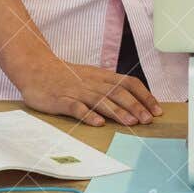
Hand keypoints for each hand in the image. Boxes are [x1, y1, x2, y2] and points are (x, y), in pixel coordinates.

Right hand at [12, 52, 161, 127]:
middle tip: (148, 120)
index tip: (157, 110)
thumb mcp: (92, 77)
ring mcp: (77, 90)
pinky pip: (76, 107)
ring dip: (118, 111)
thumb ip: (110, 87)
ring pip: (101, 100)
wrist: (36, 68)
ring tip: (131, 122)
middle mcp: (93, 83)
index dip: (144, 96)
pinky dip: (88, 115)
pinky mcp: (61, 99)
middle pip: (118, 93)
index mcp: (102, 76)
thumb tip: (135, 102)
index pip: (129, 83)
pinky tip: (98, 123)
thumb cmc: (67, 76)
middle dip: (136, 106)